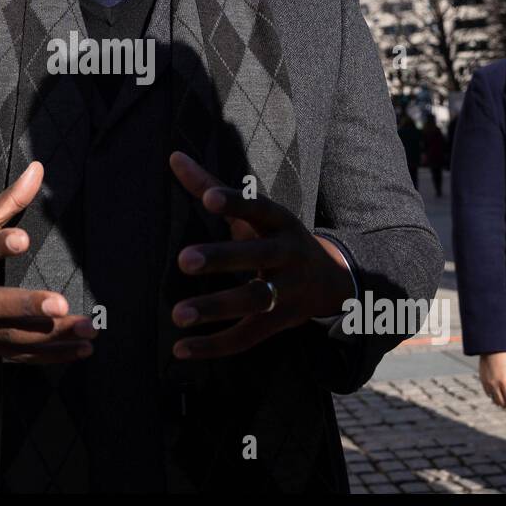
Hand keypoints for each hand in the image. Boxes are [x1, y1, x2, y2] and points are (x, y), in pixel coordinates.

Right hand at [0, 161, 95, 363]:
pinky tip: (83, 349)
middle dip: (26, 307)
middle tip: (62, 303)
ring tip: (88, 329)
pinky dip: (52, 355)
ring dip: (51, 336)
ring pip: (11, 337)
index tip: (23, 239)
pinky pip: (20, 356)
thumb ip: (5, 202)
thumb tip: (38, 167)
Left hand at [166, 150, 352, 359]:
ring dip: (217, 307)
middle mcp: (288, 255)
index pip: (259, 208)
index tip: (209, 199)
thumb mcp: (253, 213)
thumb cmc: (275, 237)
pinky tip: (182, 349)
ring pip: (255, 300)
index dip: (236, 203)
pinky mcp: (280, 323)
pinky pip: (248, 337)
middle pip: (257, 255)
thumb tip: (172, 157)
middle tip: (184, 260)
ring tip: (177, 314)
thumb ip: (210, 186)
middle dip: (222, 258)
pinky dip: (215, 346)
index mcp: (280, 222)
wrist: (332, 281)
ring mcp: (287, 292)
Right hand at [478, 352, 505, 409]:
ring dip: (504, 401)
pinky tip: (502, 390)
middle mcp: (494, 385)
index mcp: (505, 382)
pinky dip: (496, 396)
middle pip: (503, 403)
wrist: (493, 346)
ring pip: (495, 400)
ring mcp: (487, 383)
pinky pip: (489, 394)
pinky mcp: (482, 380)